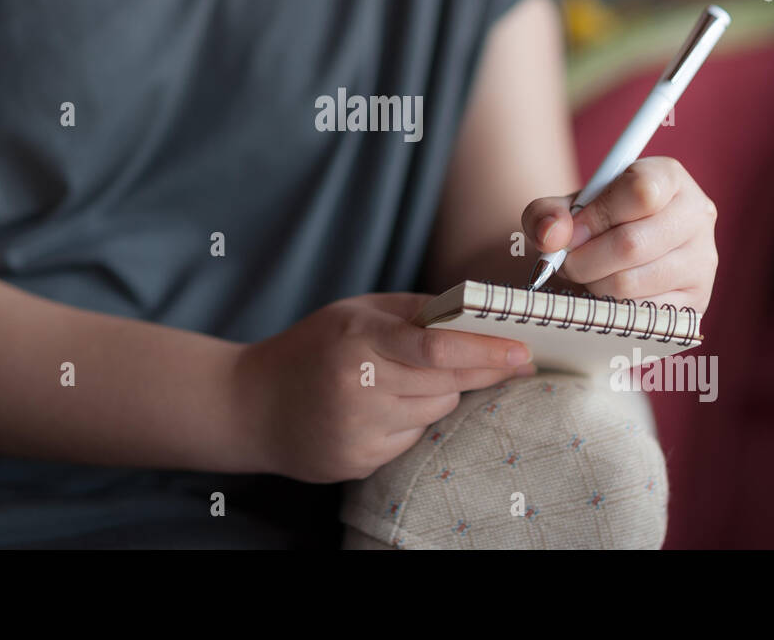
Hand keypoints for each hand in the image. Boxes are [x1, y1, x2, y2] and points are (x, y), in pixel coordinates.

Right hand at [233, 292, 534, 482]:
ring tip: (406, 380)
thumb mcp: (355, 312)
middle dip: (474, 371)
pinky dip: (411, 421)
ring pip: (434, 413)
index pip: (435, 348)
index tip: (523, 351)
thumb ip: (414, 310)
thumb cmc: (311, 348)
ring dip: (437, 395)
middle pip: (445, 384)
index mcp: (357, 340)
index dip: (485, 350)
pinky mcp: (359, 462)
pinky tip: (382, 409)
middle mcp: (358, 388)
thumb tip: (476, 314)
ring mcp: (358, 431)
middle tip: (507, 359)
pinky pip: (411, 440)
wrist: (250, 406)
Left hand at [522, 157, 717, 312]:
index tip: (572, 233)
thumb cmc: (588, 227)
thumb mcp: (563, 211)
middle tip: (567, 263)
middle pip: (632, 243)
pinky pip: (641, 314)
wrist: (605, 260)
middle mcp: (696, 213)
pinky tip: (608, 295)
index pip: (641, 191)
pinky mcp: (696, 299)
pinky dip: (613, 309)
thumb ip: (546, 214)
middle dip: (585, 259)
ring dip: (594, 285)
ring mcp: (702, 259)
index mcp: (667, 176)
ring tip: (588, 276)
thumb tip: (552, 235)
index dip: (596, 217)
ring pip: (632, 282)